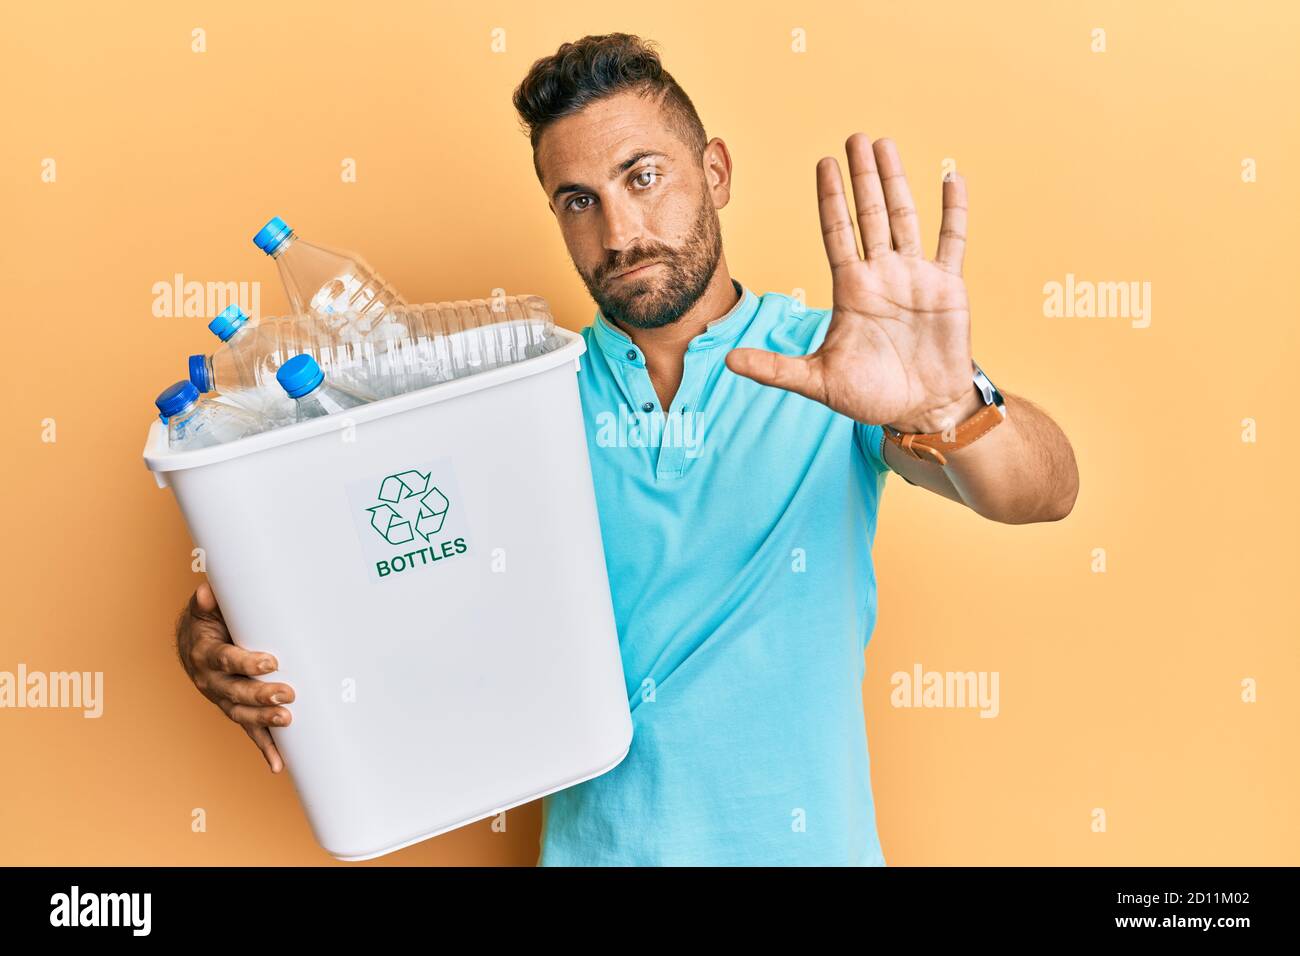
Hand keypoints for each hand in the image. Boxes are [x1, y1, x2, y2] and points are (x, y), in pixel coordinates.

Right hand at [175, 582, 294, 772]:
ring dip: (263, 723)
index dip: (247, 663)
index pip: (227, 660)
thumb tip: (207, 592)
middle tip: (288, 696)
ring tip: (286, 722)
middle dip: (261, 696)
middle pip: (236, 692)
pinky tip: (277, 764)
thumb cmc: (208, 621)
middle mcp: (211, 681)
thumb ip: (208, 601)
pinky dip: (264, 747)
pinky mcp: (234, 709)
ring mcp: (222, 698)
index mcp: (206, 655)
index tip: (270, 662)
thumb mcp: (205, 609)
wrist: (192, 643)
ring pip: (242, 715)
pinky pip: (249, 731)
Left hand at [726, 134, 978, 434]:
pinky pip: (952, 241)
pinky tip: (952, 179)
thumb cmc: (870, 396)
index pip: (837, 232)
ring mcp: (915, 277)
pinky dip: (955, 211)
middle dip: (862, 177)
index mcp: (851, 289)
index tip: (823, 163)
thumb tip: (728, 361)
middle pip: (870, 214)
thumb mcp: (817, 382)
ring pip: (906, 217)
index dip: (830, 199)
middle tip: (854, 138)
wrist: (920, 410)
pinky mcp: (948, 287)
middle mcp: (882, 274)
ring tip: (886, 145)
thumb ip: (775, 368)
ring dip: (897, 181)